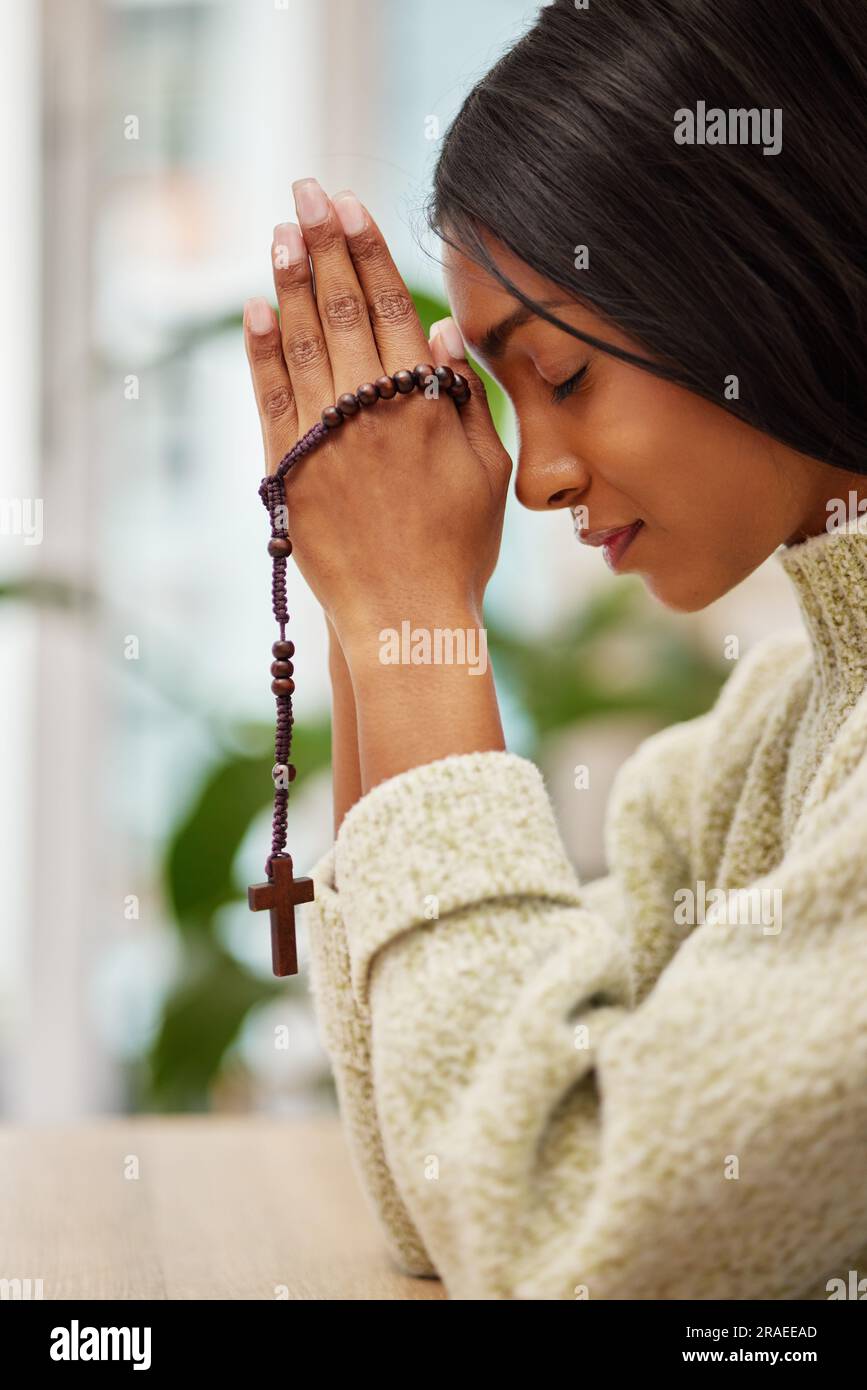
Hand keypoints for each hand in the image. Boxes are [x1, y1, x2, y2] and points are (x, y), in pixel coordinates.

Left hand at [243, 181, 510, 650]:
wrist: (407, 617)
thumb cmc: (459, 549)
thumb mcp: (489, 472)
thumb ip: (466, 400)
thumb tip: (441, 333)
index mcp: (424, 406)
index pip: (392, 309)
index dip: (370, 253)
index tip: (354, 206)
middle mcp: (371, 411)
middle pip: (344, 310)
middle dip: (324, 243)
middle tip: (307, 189)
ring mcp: (325, 438)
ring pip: (304, 342)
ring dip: (291, 280)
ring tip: (281, 230)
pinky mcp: (288, 469)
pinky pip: (270, 396)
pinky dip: (260, 349)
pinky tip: (254, 306)